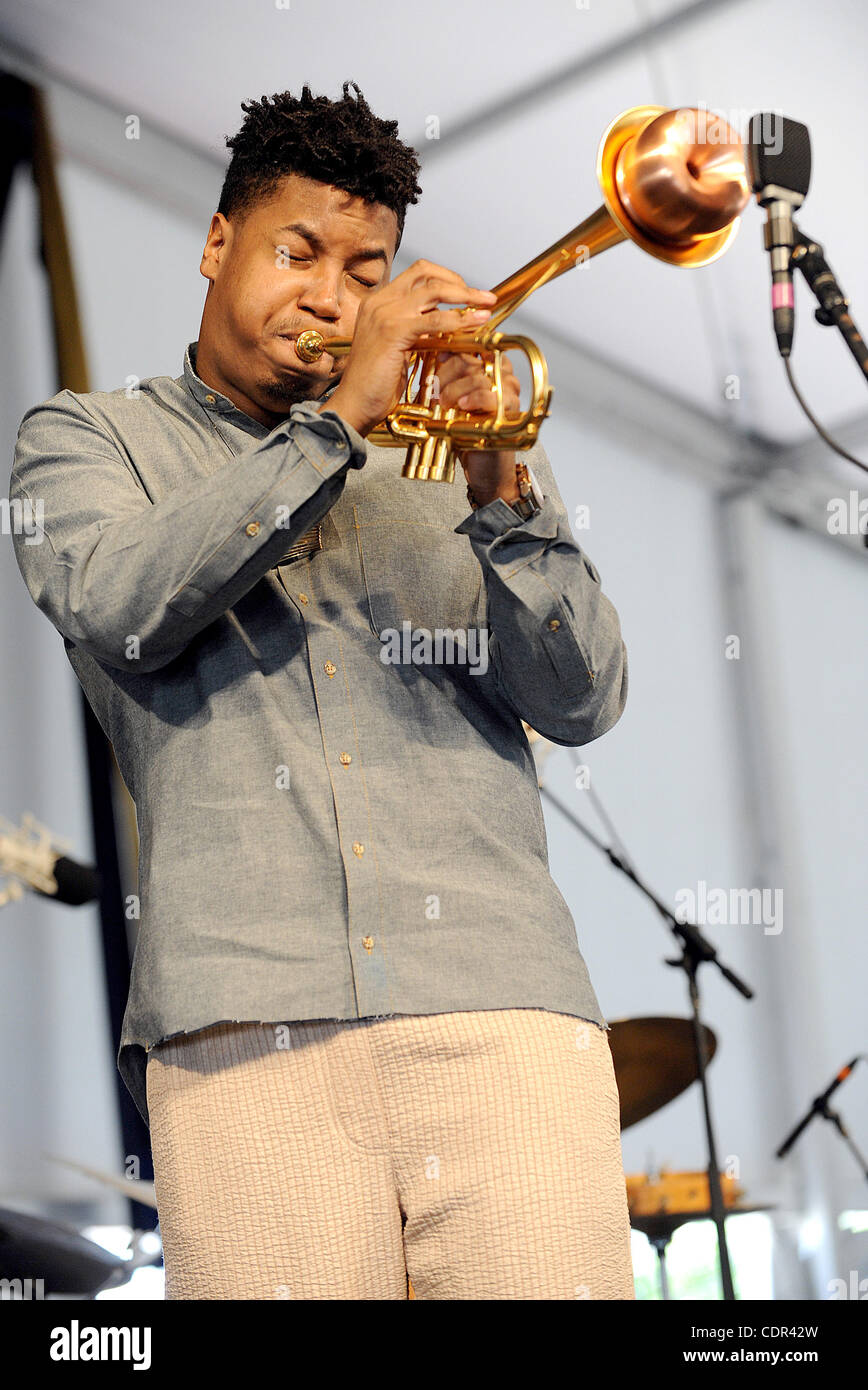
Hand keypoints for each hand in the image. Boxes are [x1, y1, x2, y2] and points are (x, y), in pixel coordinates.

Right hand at [317, 261, 496, 436]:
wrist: (355, 405)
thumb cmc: (375, 385)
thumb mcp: (398, 348)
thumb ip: (416, 331)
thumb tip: (445, 324)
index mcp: (378, 302)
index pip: (417, 273)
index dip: (446, 278)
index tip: (466, 293)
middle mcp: (379, 302)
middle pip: (426, 273)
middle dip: (460, 282)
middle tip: (484, 297)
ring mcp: (384, 314)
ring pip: (434, 290)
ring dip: (466, 296)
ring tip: (487, 305)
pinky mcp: (393, 331)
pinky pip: (435, 320)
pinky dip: (459, 319)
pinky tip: (476, 323)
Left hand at [435, 350, 521, 504]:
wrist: (483, 466)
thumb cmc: (467, 432)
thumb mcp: (452, 399)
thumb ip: (449, 375)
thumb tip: (438, 352)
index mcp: (492, 366)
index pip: (472, 344)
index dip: (450, 350)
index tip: (435, 360)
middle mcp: (504, 374)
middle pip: (471, 359)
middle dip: (446, 374)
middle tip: (433, 391)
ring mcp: (509, 391)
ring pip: (477, 376)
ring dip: (453, 390)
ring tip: (443, 404)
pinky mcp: (509, 410)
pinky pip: (489, 395)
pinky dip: (471, 399)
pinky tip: (461, 407)